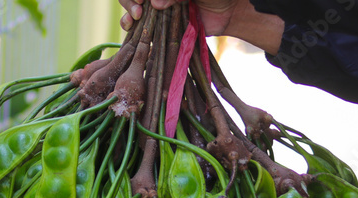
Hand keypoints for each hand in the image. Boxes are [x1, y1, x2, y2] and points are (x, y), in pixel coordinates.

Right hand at [119, 0, 240, 36]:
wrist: (230, 11)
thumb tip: (155, 4)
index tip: (141, 0)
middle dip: (129, 3)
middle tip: (137, 12)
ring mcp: (158, 12)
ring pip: (133, 13)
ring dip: (127, 17)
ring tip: (132, 22)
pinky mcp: (163, 29)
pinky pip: (145, 31)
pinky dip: (136, 33)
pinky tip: (134, 32)